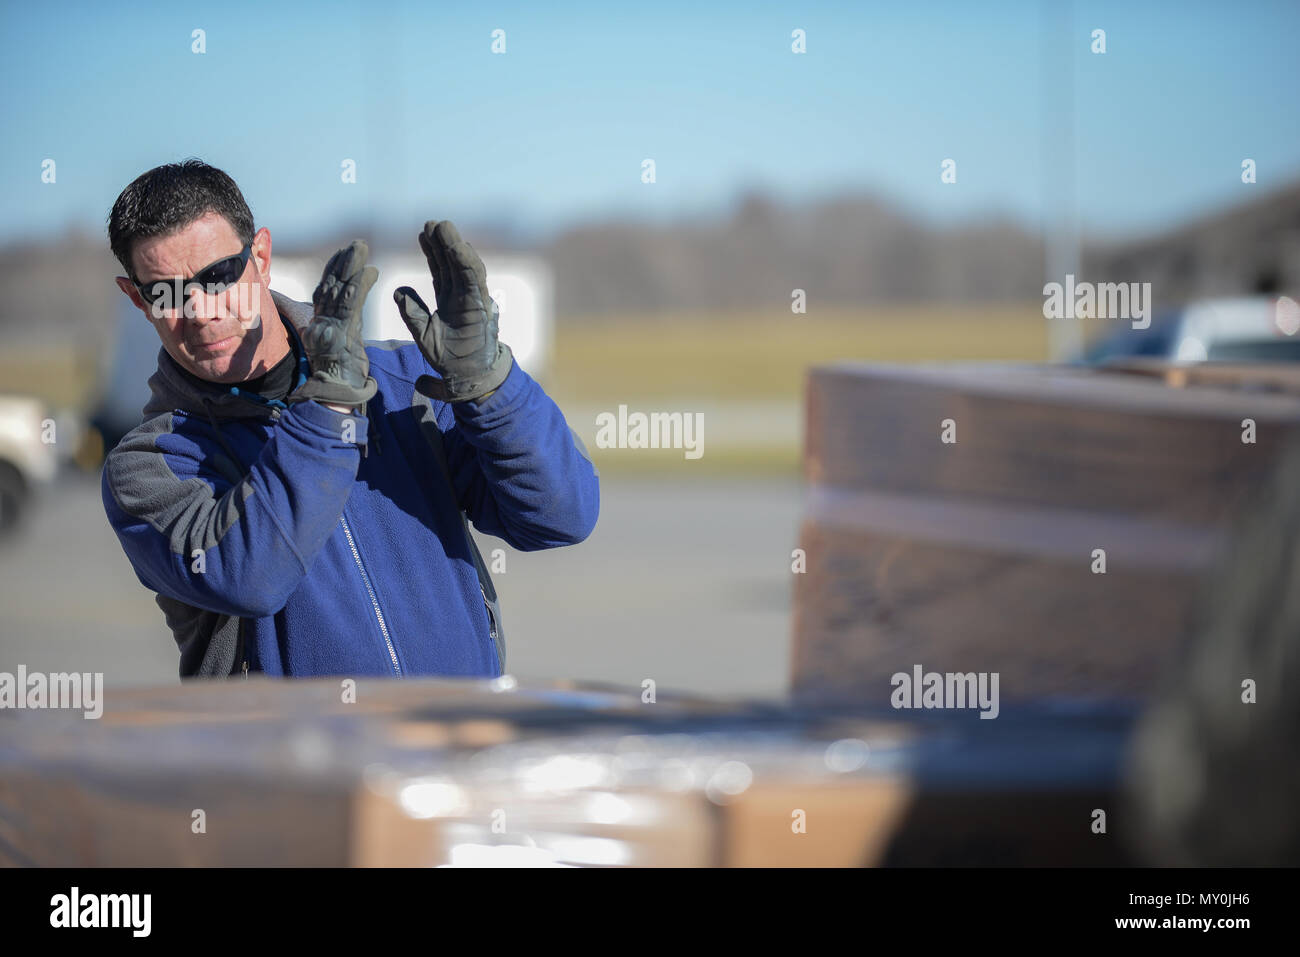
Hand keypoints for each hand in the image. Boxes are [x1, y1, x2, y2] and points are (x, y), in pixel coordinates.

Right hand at [292, 240, 378, 407]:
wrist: (335, 395)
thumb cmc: (341, 374)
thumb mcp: (340, 345)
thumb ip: (341, 326)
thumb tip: (346, 311)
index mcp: (319, 323)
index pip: (325, 291)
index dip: (333, 271)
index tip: (343, 253)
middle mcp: (320, 321)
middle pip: (331, 285)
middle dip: (343, 262)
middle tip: (356, 243)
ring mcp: (329, 326)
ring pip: (340, 290)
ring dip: (352, 266)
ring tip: (362, 248)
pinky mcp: (341, 332)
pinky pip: (352, 305)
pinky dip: (361, 285)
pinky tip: (372, 271)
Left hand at [393, 220, 512, 402]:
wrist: (466, 378)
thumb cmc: (447, 358)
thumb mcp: (423, 334)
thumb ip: (412, 313)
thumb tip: (397, 291)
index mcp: (449, 300)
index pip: (440, 269)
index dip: (431, 251)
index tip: (422, 233)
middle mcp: (462, 296)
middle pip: (452, 263)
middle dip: (442, 243)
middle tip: (431, 223)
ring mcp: (473, 300)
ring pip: (464, 267)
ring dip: (455, 246)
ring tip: (443, 227)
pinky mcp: (481, 307)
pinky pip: (475, 281)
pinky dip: (468, 263)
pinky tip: (460, 246)